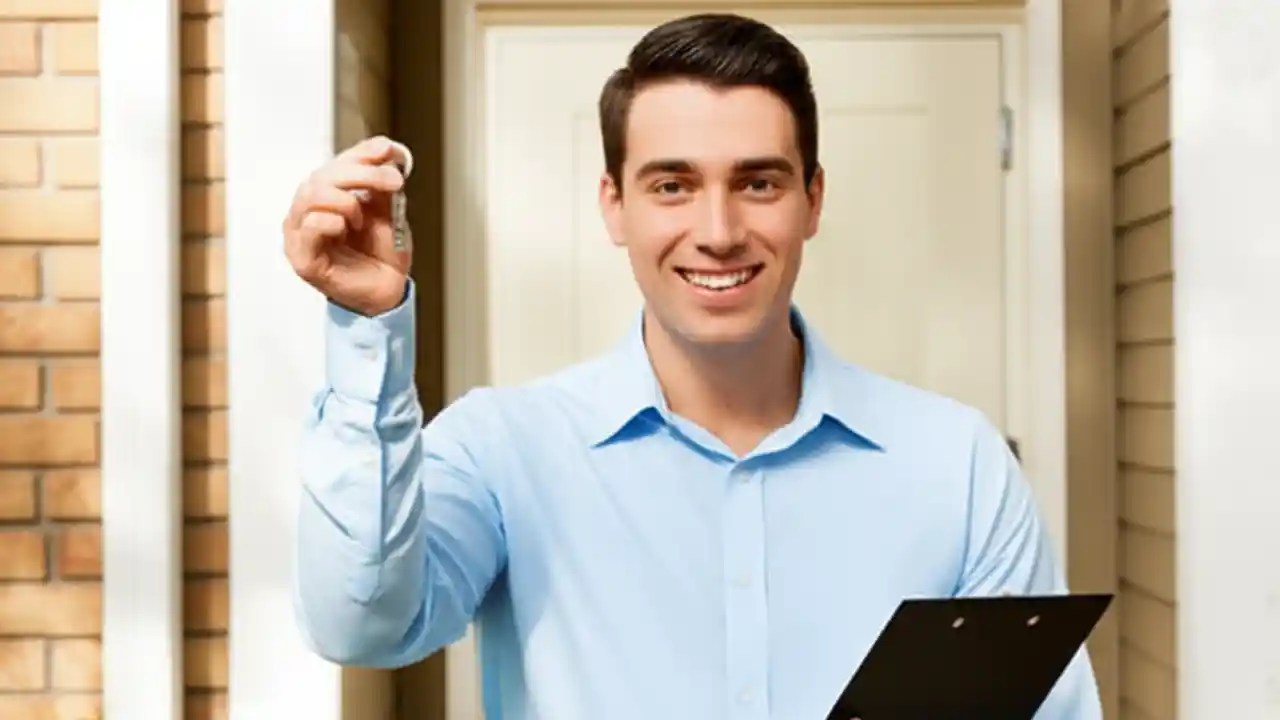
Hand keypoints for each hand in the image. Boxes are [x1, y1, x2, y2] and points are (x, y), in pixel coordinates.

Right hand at [283, 135, 411, 316]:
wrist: (389, 290)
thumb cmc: (382, 254)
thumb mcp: (387, 209)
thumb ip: (381, 181)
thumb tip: (385, 148)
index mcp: (325, 196)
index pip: (335, 164)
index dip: (362, 153)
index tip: (390, 151)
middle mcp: (307, 211)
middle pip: (322, 176)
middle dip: (362, 173)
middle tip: (393, 182)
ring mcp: (300, 234)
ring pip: (311, 195)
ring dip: (346, 200)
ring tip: (362, 218)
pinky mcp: (302, 257)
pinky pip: (309, 225)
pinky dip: (331, 220)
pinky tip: (345, 228)